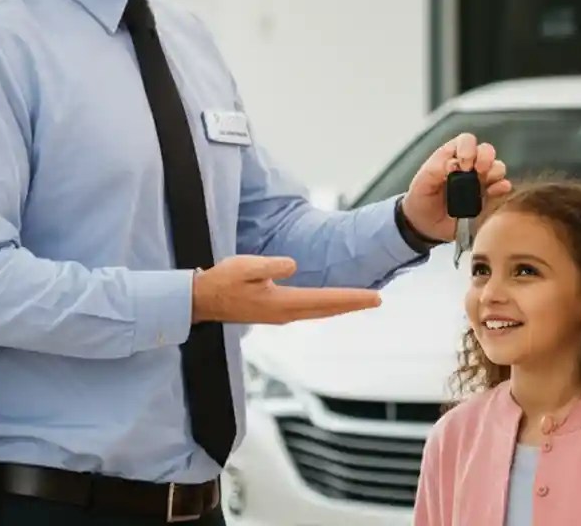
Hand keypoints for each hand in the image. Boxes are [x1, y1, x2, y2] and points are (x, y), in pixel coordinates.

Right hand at [192, 255, 380, 324]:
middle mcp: (286, 313)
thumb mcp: (245, 266)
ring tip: (361, 301)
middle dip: (354, 304)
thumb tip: (293, 265)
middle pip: (328, 309)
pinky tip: (332, 302)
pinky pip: (309, 311)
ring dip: (341, 306)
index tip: (374, 297)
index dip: (352, 298)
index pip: (326, 300)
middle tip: (378, 300)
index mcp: (283, 302)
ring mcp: (281, 316)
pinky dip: (326, 306)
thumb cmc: (223, 281)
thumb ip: (270, 266)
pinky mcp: (276, 313)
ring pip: (320, 312)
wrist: (203, 300)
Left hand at [400, 132, 511, 241]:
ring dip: (495, 171)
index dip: (467, 149)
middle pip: (486, 150)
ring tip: (484, 182)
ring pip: (497, 167)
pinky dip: (502, 187)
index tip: (462, 165)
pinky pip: (502, 188)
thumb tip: (454, 163)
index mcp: (453, 156)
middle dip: (485, 157)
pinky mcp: (488, 198)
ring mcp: (481, 181)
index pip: (466, 141)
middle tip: (477, 170)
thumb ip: (435, 169)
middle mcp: (470, 165)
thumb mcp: (421, 182)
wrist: (425, 226)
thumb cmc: (422, 198)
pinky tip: (496, 191)